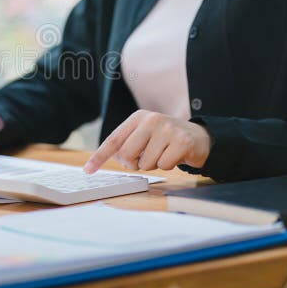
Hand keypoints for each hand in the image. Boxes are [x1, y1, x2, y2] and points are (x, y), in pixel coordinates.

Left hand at [84, 110, 210, 172]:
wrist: (198, 137)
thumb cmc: (165, 140)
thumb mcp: (144, 136)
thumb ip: (127, 144)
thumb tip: (115, 157)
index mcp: (138, 117)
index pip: (114, 140)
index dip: (99, 156)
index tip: (88, 170)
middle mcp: (151, 119)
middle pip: (127, 155)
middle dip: (134, 163)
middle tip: (147, 157)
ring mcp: (168, 129)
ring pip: (146, 163)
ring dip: (154, 164)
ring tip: (164, 153)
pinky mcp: (182, 141)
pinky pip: (164, 166)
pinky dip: (169, 166)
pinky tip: (175, 155)